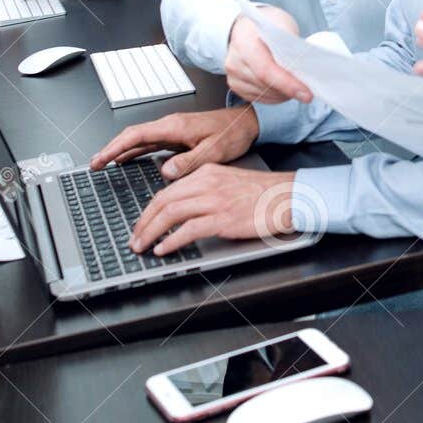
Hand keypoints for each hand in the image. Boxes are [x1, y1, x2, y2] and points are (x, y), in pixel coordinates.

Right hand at [90, 105, 258, 180]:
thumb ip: (189, 161)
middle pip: (132, 135)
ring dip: (119, 150)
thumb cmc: (232, 134)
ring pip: (138, 139)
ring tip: (103, 163)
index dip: (115, 147)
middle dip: (111, 149)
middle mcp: (170, 125)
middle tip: (95, 164)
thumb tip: (167, 171)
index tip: (101, 159)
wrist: (246, 123)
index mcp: (175, 126)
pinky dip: (133, 151)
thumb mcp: (213, 151)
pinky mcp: (176, 136)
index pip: (136, 135)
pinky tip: (125, 159)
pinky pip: (149, 142)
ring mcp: (171, 130)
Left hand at [129, 164, 295, 255]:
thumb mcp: (228, 182)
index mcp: (206, 173)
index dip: (149, 210)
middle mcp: (207, 184)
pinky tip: (163, 249)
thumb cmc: (262, 194)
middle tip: (134, 238)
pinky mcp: (223, 218)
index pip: (167, 191)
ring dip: (151, 232)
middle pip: (163, 201)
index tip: (141, 223)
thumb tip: (181, 207)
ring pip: (170, 213)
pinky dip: (171, 240)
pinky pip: (188, 229)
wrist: (288, 197)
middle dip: (143, 222)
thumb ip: (204, 190)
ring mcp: (214, 201)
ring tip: (142, 246)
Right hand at [225, 7, 310, 103]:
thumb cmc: (266, 24)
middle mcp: (235, 62)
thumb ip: (291, 43)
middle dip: (290, 90)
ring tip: (297, 85)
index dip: (287, 84)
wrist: (247, 28)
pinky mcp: (236, 86)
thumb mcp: (281, 23)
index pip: (266, 71)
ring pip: (264, 95)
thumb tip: (306, 65)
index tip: (307, 94)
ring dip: (284, 94)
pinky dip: (276, 96)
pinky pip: (259, 98)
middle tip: (308, 90)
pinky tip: (283, 88)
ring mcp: (233, 76)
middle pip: (266, 86)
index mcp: (244, 43)